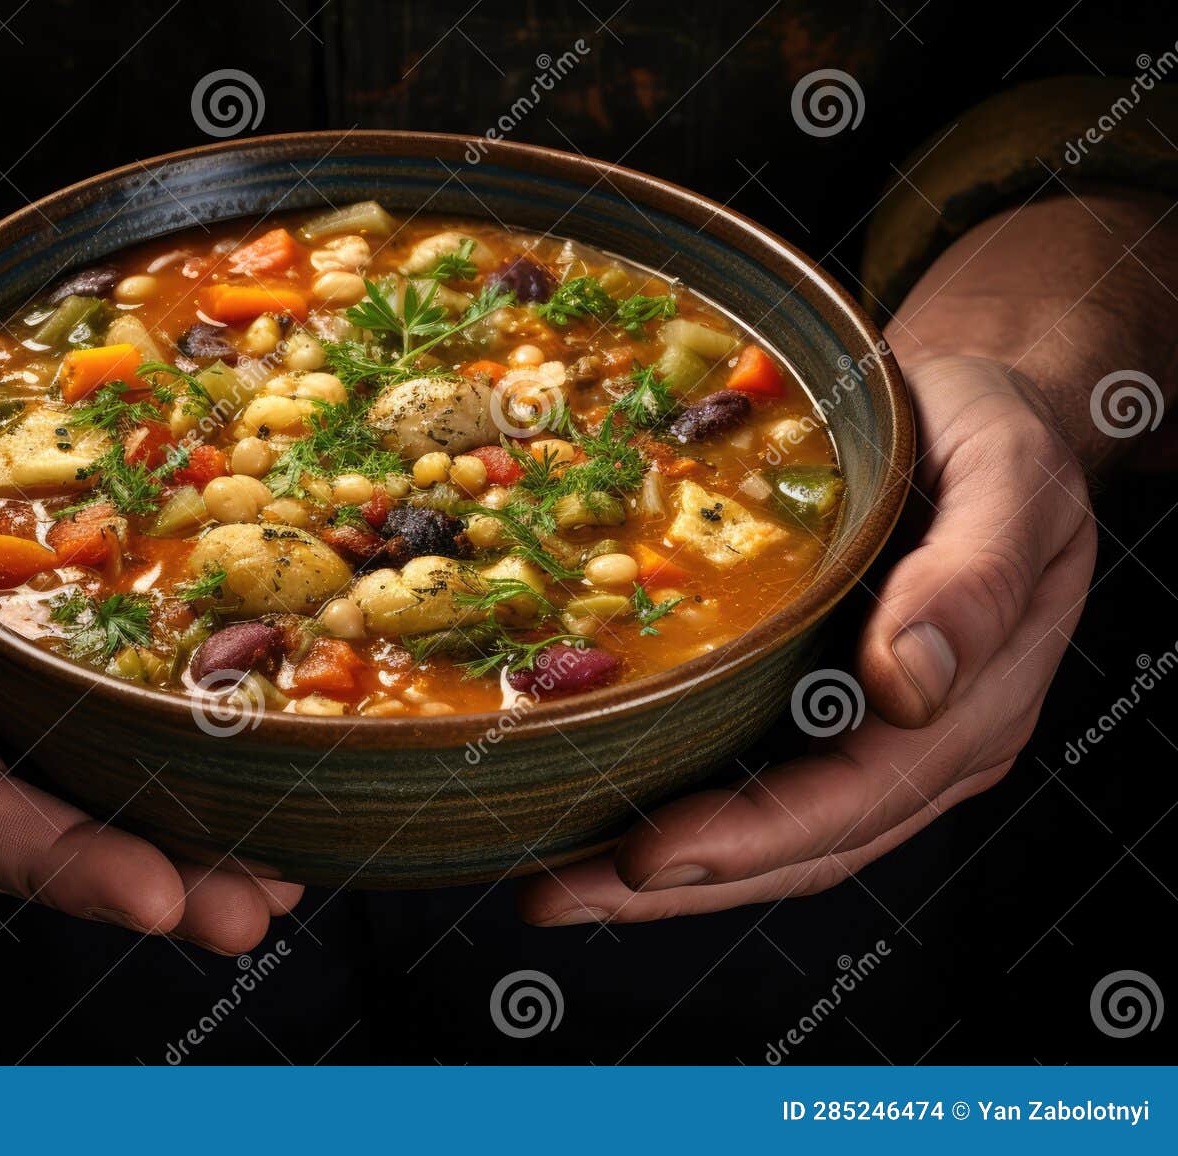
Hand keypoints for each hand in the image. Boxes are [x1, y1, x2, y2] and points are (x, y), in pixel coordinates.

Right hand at [0, 320, 302, 950]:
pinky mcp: (48, 633)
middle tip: (254, 908)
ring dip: (188, 831)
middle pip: (44, 824)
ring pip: (93, 777)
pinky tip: (261, 757)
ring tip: (284, 863)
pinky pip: (119, 698)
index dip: (62, 863)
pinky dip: (189, 737)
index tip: (163, 898)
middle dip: (152, 876)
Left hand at [519, 354, 1094, 923]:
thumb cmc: (996, 433)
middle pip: (796, 848)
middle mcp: (921, 741)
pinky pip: (752, 774)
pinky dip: (676, 804)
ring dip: (659, 871)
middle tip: (550, 897)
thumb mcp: (1007, 481)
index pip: (850, 804)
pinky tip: (600, 808)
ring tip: (550, 882)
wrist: (985, 401)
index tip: (643, 855)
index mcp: (973, 706)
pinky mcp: (823, 703)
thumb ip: (971, 582)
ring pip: (767, 833)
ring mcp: (871, 732)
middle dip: (672, 885)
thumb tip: (909, 684)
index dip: (746, 840)